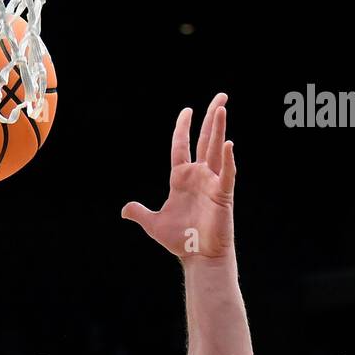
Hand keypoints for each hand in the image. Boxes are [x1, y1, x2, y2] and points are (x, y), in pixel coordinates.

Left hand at [122, 94, 234, 260]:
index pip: (182, 146)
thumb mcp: (154, 224)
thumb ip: (140, 213)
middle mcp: (198, 176)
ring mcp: (211, 183)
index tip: (187, 111)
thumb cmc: (181, 240)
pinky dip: (228, 159)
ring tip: (222, 107)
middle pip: (205, 140)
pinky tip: (229, 143)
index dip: (183, 128)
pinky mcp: (222, 194)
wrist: (199, 257)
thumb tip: (125, 210)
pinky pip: (227, 173)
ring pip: (216, 149)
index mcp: (181, 178)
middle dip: (211, 118)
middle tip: (221, 96)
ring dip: (219, 129)